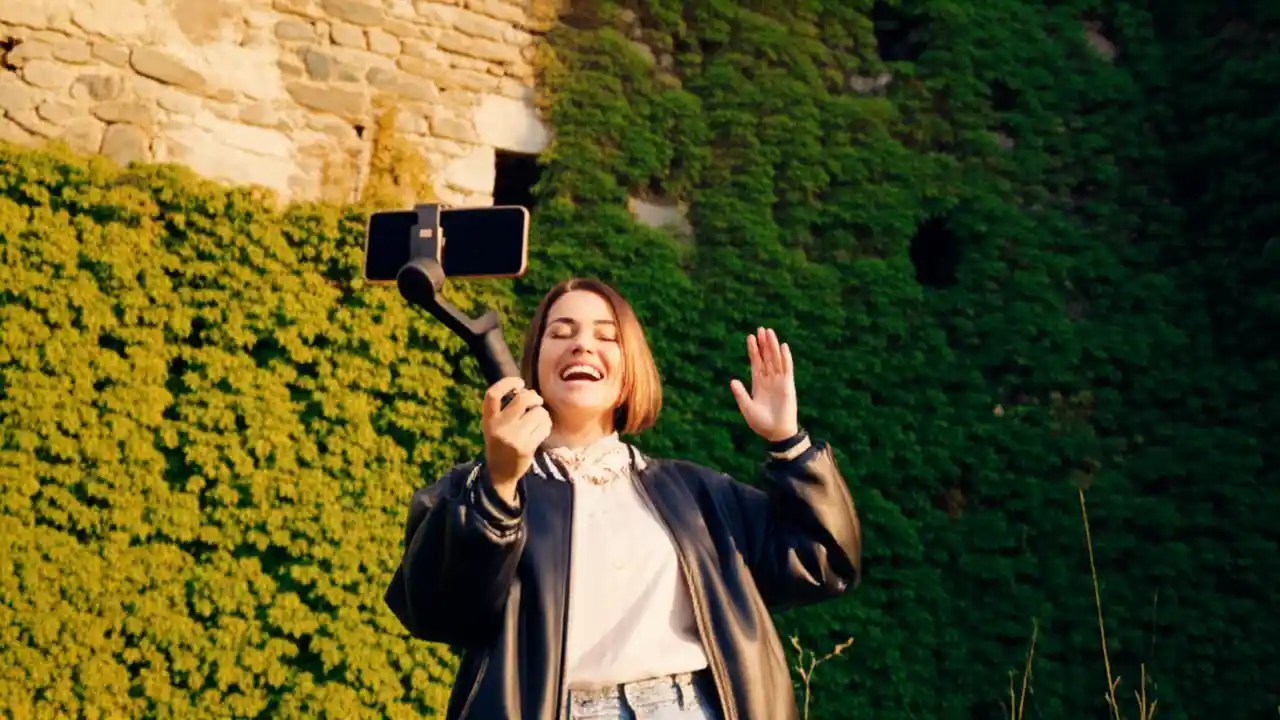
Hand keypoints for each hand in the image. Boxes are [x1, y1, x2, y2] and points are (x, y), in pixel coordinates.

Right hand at [482, 377, 552, 500]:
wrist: (500, 472)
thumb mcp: (494, 425)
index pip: (493, 394)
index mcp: (488, 419)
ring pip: (538, 412)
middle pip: (522, 399)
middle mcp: (499, 427)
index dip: (507, 382)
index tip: (519, 382)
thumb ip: (504, 409)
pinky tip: (542, 430)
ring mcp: (513, 437)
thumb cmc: (501, 442)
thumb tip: (526, 390)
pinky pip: (544, 426)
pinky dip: (546, 425)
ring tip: (538, 420)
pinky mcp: (526, 447)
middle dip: (534, 397)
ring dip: (542, 413)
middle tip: (536, 402)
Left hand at [730, 327, 799, 442]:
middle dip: (763, 343)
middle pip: (766, 357)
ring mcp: (779, 381)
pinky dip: (785, 357)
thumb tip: (732, 380)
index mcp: (758, 383)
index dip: (753, 350)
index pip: (755, 362)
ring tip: (769, 332)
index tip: (750, 337)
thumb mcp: (747, 408)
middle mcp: (769, 380)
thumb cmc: (761, 423)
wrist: (776, 433)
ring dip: (772, 346)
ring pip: (775, 359)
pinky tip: (783, 346)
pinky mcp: (788, 386)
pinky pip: (787, 368)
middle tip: (760, 328)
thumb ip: (740, 394)